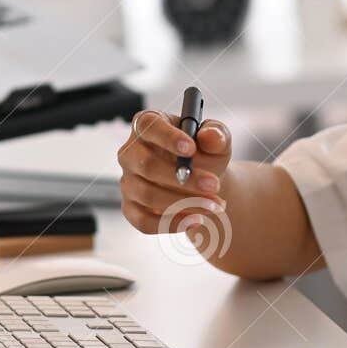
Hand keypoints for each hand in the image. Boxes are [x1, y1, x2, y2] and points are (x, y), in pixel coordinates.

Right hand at [116, 108, 232, 235]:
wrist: (205, 184)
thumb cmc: (206, 155)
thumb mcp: (217, 141)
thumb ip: (217, 134)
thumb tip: (210, 136)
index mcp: (148, 125)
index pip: (148, 125)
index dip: (167, 137)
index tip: (191, 149)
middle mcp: (131, 152)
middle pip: (147, 165)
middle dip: (184, 178)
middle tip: (213, 185)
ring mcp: (128, 181)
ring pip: (149, 195)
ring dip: (185, 203)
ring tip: (214, 204)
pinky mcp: (131, 208)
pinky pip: (144, 220)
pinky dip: (173, 222)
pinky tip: (196, 219)